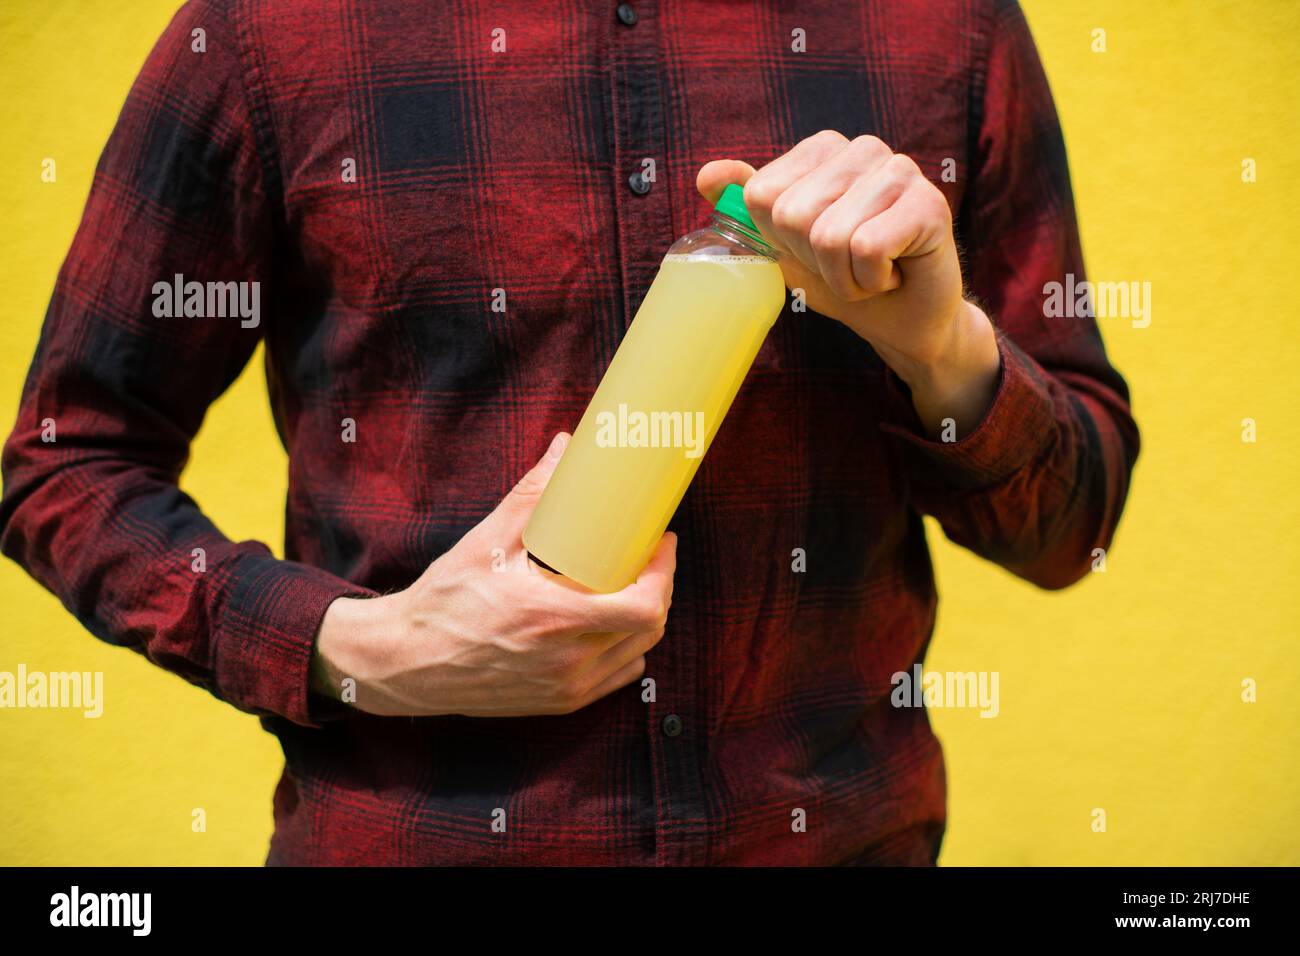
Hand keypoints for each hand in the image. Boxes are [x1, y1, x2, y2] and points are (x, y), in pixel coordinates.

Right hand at [310, 433, 675, 716]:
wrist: (407, 662)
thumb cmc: (445, 601)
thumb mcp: (486, 543)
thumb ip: (531, 496)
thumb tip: (565, 449)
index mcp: (552, 619)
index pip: (643, 607)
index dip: (664, 573)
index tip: (661, 542)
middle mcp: (565, 661)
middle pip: (650, 627)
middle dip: (660, 587)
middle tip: (649, 556)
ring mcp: (565, 688)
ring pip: (638, 652)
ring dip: (645, 617)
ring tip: (632, 584)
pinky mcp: (559, 703)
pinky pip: (617, 676)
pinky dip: (626, 648)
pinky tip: (610, 622)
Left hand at [697, 130, 1000, 437]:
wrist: (903, 320)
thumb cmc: (845, 279)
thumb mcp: (785, 246)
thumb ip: (748, 206)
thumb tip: (706, 175)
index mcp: (823, 150)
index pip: (762, 197)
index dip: (783, 241)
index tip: (817, 251)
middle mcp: (862, 149)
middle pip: (792, 215)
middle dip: (815, 261)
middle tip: (849, 264)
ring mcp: (900, 170)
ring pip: (830, 236)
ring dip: (845, 277)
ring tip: (871, 271)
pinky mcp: (929, 202)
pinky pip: (867, 248)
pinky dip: (872, 280)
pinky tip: (895, 273)